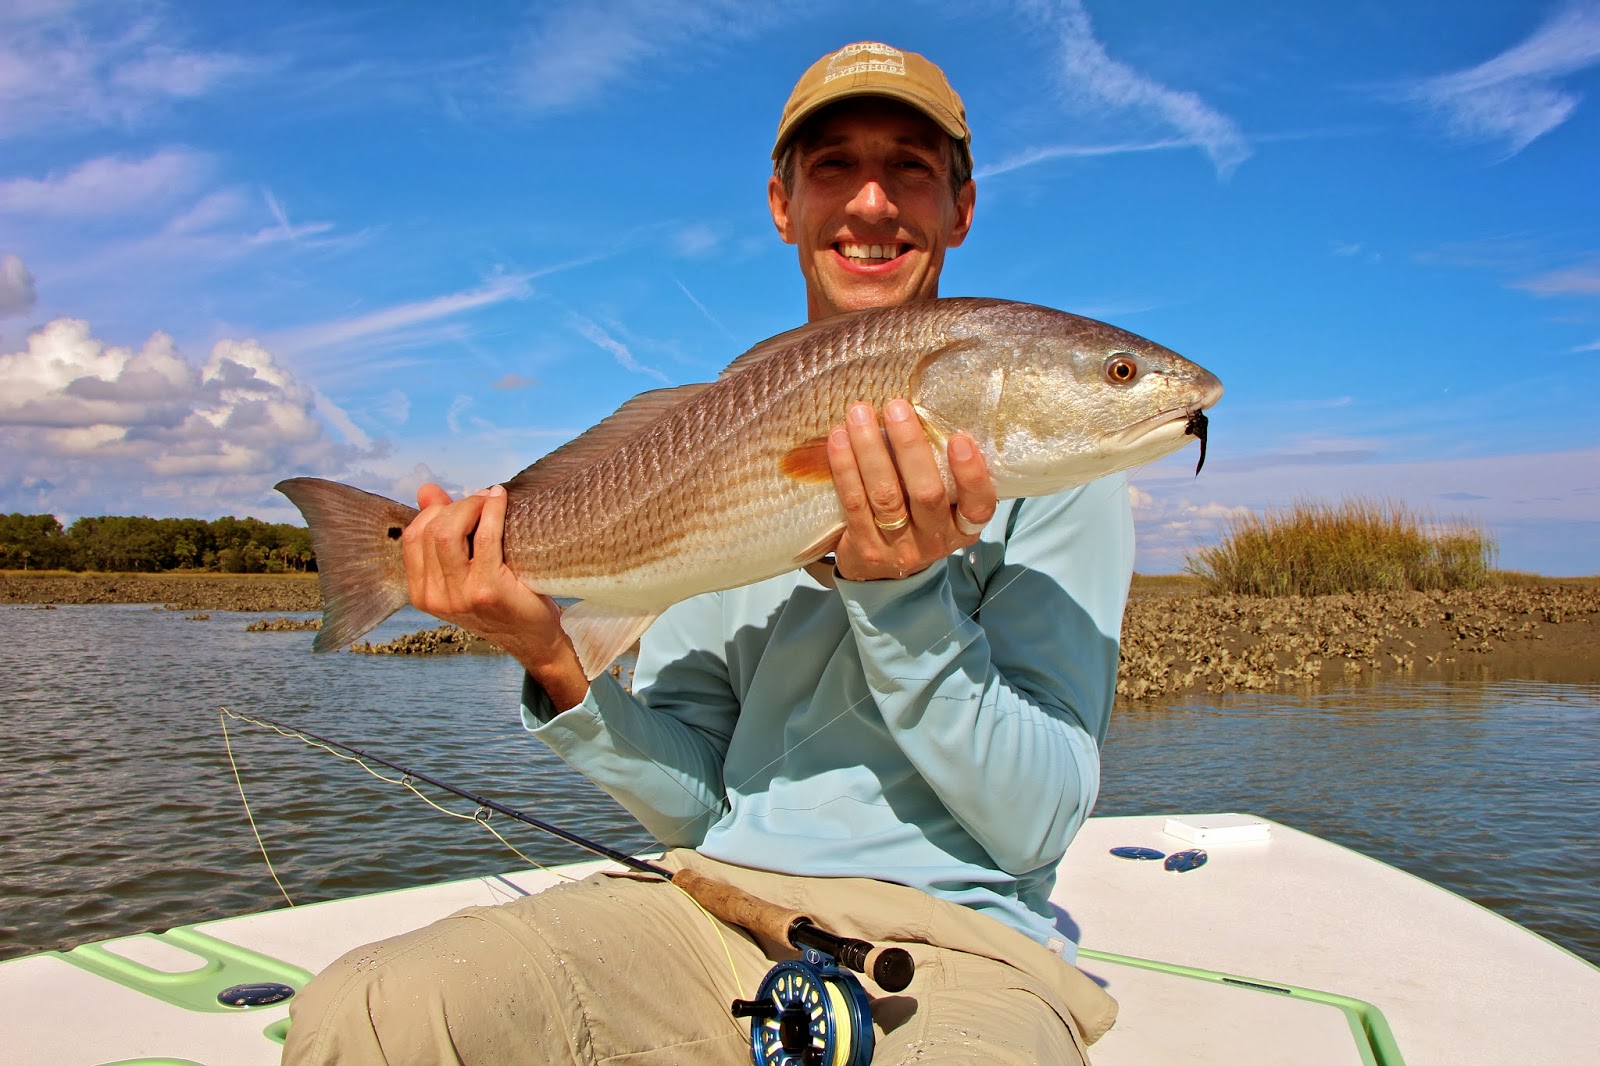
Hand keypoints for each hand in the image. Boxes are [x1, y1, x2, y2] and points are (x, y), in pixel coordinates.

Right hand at [402, 483, 587, 708]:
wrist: (533, 638)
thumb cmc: (502, 601)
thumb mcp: (464, 571)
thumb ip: (441, 532)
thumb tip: (426, 490)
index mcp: (422, 594)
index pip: (413, 537)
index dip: (435, 512)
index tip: (460, 505)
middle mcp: (436, 597)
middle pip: (431, 531)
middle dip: (456, 506)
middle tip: (480, 500)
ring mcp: (460, 596)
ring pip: (449, 532)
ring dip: (471, 506)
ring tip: (489, 500)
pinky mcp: (488, 590)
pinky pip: (484, 538)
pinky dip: (492, 511)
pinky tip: (501, 500)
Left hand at [827, 399, 996, 581]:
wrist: (882, 577)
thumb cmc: (917, 523)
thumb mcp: (943, 510)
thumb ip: (945, 476)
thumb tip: (930, 413)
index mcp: (962, 528)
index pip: (979, 506)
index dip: (972, 474)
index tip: (960, 438)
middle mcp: (934, 540)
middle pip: (927, 494)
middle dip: (910, 447)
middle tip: (897, 407)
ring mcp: (898, 547)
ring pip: (886, 495)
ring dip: (871, 450)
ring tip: (860, 414)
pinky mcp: (864, 547)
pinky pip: (854, 503)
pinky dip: (845, 467)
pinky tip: (838, 439)